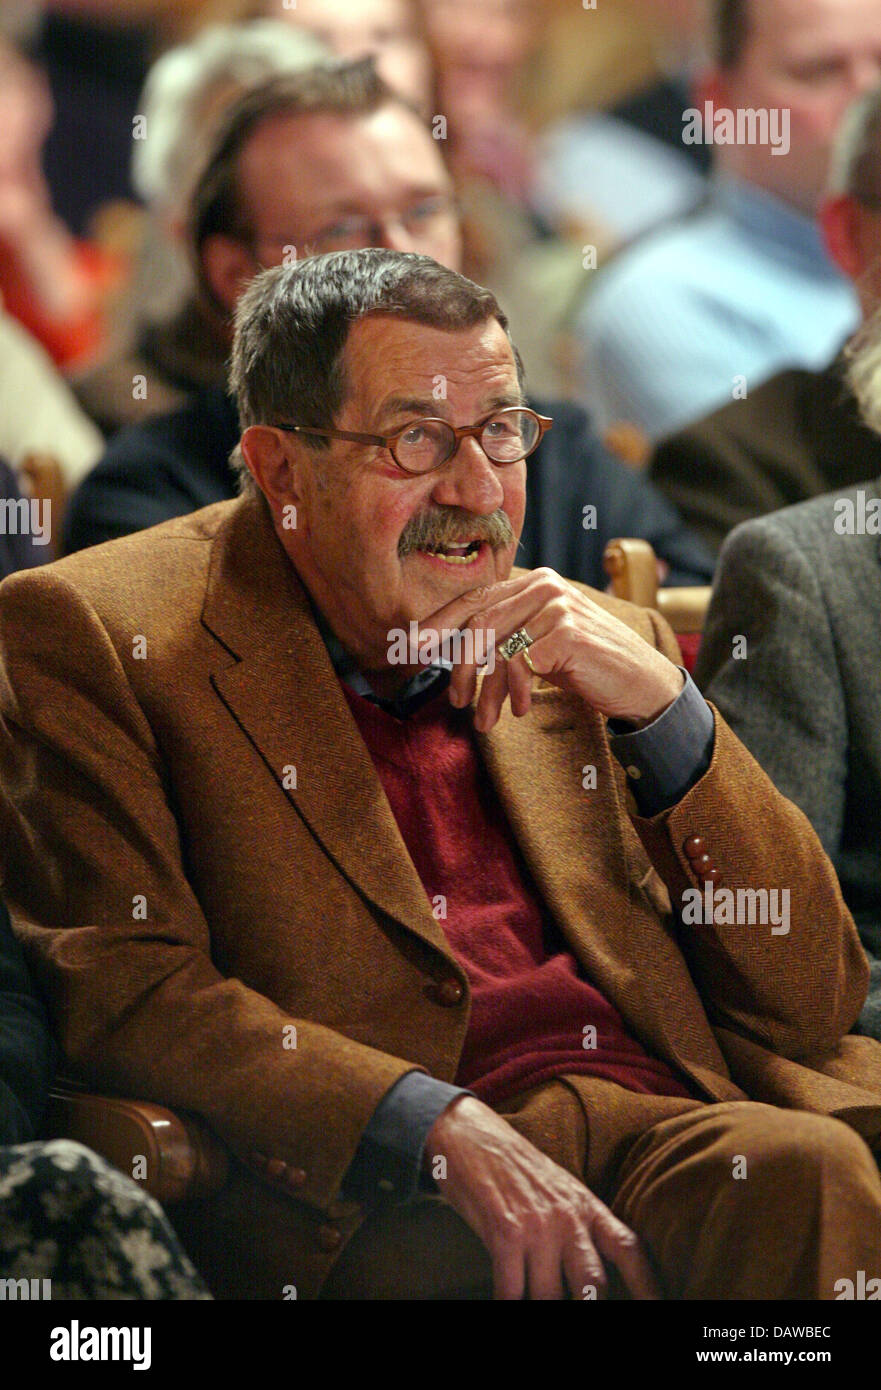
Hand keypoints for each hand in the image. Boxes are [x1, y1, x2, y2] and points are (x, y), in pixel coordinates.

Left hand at [419, 567, 683, 731]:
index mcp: (533, 583)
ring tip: (485, 719)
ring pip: (496, 645)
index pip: (475, 599)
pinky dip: (513, 691)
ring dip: (487, 689)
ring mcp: (557, 605)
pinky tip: (520, 710)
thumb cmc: (586, 667)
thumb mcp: (538, 649)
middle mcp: (544, 586)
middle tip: (455, 700)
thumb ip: (503, 643)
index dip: (439, 623)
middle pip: (479, 622)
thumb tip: (452, 661)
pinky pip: (520, 662)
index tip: (410, 647)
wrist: (640, 684)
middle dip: (460, 666)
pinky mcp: (567, 631)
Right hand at [424, 1095, 660, 1299]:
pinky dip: (509, 1303)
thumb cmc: (514, 1168)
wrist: (470, 1134)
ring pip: (550, 1297)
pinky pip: (512, 1292)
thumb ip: (581, 1226)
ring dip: (539, 1302)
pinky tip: (506, 1301)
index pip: (629, 1249)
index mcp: (586, 1205)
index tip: (661, 1305)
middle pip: (594, 1286)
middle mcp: (568, 1216)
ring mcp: (537, 1225)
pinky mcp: (505, 1232)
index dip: (648, 1284)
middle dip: (586, 1307)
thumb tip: (596, 1276)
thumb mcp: (559, 1190)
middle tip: (573, 1304)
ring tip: (530, 1292)